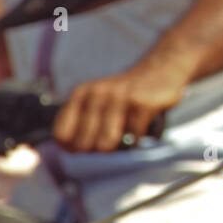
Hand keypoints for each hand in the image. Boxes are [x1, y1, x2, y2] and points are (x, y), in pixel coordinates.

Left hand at [53, 63, 184, 152]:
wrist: (161, 69)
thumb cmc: (125, 94)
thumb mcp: (97, 99)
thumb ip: (82, 122)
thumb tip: (73, 153)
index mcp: (81, 94)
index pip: (62, 134)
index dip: (72, 148)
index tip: (85, 150)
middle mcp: (97, 94)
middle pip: (84, 143)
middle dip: (96, 152)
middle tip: (109, 146)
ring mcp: (120, 98)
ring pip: (106, 143)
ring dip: (116, 148)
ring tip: (123, 141)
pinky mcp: (142, 104)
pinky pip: (133, 137)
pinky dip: (136, 140)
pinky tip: (140, 131)